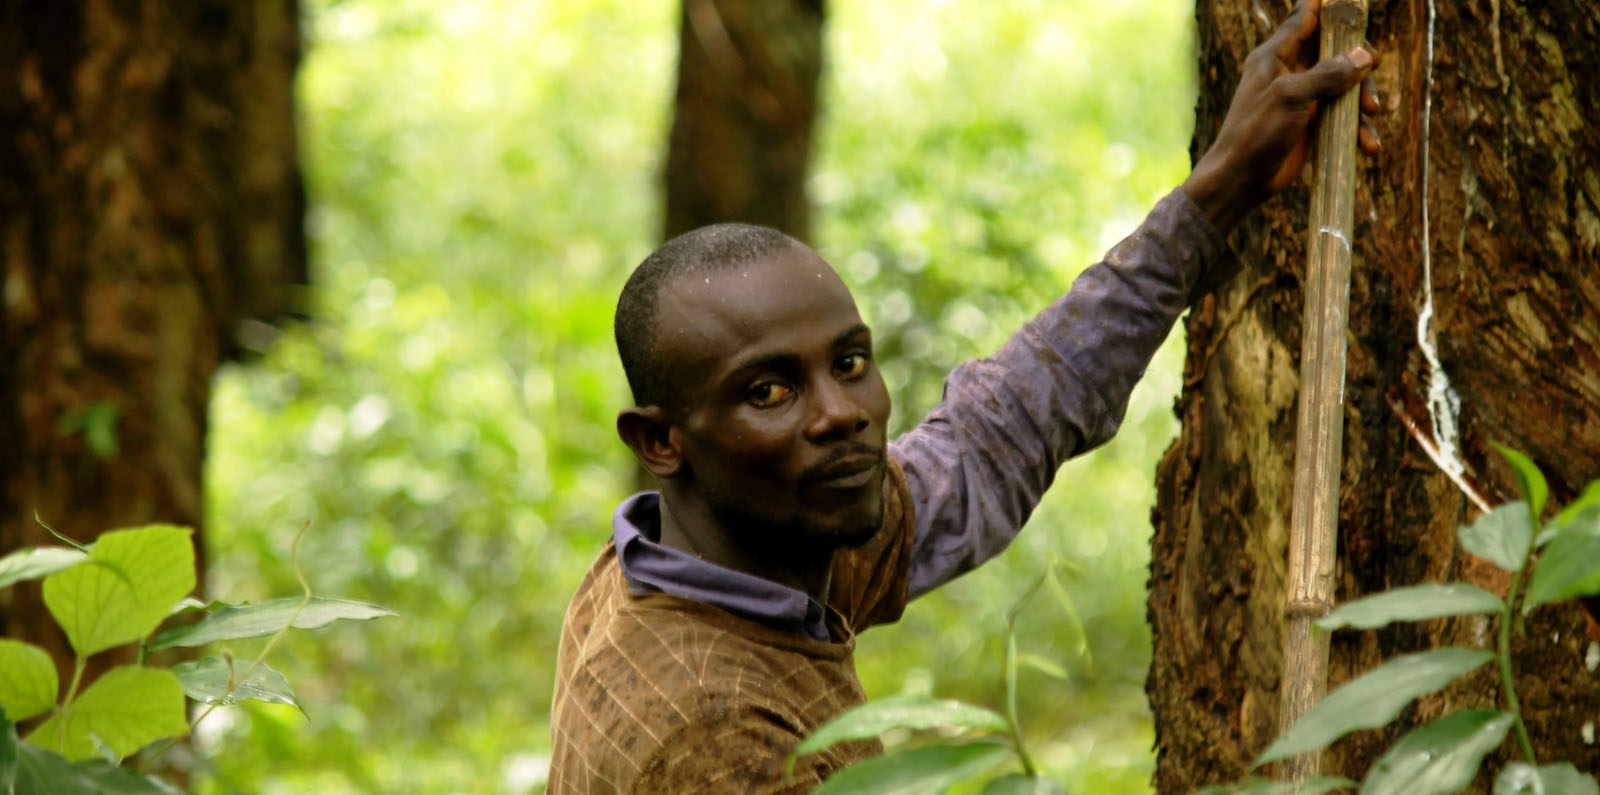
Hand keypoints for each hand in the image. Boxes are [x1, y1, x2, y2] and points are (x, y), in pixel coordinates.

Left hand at [1182, 0, 1381, 231]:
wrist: (1241, 180)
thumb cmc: (1255, 133)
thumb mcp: (1290, 96)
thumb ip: (1326, 74)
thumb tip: (1363, 56)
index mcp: (1274, 56)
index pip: (1304, 19)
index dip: (1328, 8)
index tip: (1353, 2)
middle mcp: (1289, 72)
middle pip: (1334, 49)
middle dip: (1357, 57)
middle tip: (1373, 65)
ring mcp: (1303, 98)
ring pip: (1344, 84)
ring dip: (1362, 96)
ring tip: (1371, 112)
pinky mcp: (1312, 123)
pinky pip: (1343, 116)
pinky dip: (1357, 128)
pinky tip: (1369, 145)